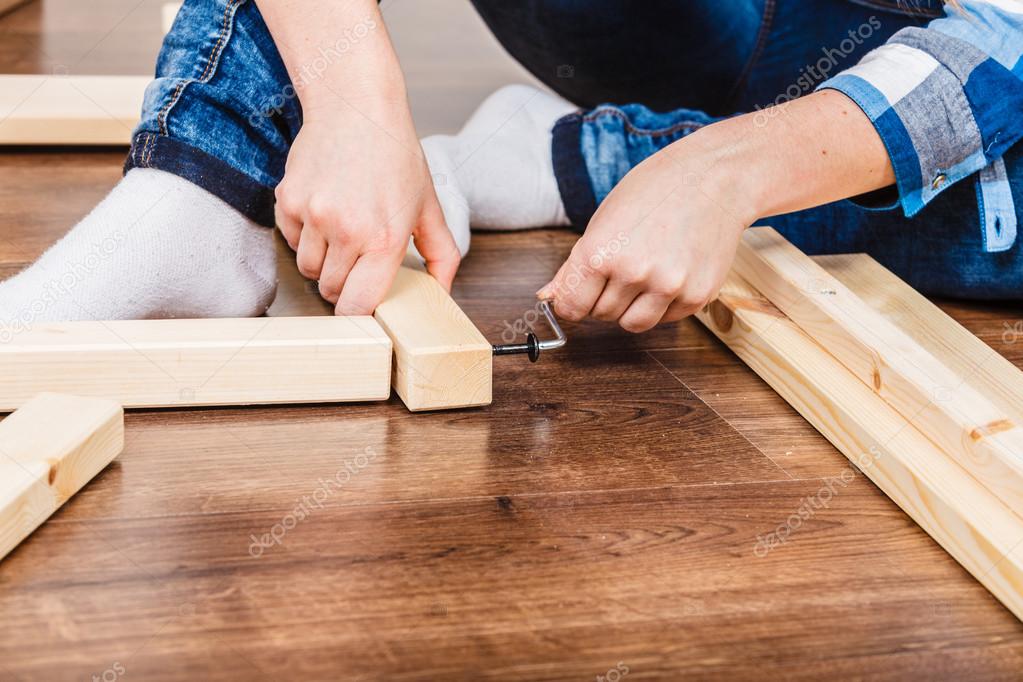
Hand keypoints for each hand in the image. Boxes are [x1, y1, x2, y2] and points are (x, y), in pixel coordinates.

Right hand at [275, 102, 459, 314]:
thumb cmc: (394, 154)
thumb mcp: (428, 205)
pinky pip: (290, 240)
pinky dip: (303, 235)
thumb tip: (442, 291)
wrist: (355, 106)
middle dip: (343, 284)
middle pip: (331, 290)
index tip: (360, 308)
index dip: (357, 313)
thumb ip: (440, 253)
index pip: (357, 304)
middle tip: (357, 258)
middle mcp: (346, 231)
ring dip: (323, 260)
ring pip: (308, 268)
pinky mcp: (288, 200)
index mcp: (385, 239)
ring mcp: (314, 215)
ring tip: (342, 230)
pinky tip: (324, 209)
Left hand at [538, 135, 752, 332]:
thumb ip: (575, 266)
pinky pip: (667, 318)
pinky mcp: (697, 296)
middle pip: (602, 315)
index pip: (571, 306)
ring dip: (633, 307)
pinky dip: (664, 303)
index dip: (572, 302)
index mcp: (600, 252)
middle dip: (605, 298)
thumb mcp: (604, 219)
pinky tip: (672, 270)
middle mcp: (633, 273)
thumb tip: (548, 296)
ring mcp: (668, 287)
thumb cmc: (656, 190)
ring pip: (633, 324)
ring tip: (645, 274)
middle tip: (624, 267)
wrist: (714, 177)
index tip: (579, 296)